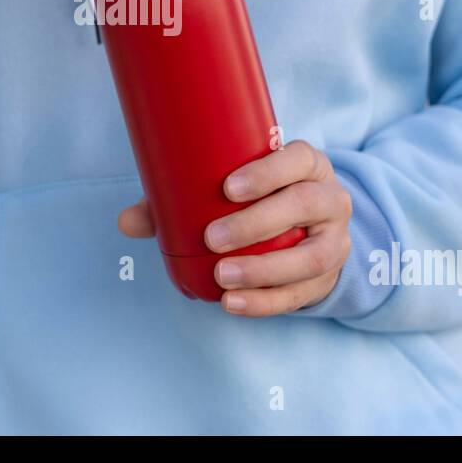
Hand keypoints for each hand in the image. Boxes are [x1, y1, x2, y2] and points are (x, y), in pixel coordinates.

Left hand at [118, 141, 352, 316]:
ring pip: (310, 256)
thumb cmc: (259, 197)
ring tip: (222, 278)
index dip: (266, 172)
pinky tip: (233, 303)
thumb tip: (126, 221)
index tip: (227, 188)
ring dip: (263, 270)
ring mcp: (334, 239)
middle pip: (304, 206)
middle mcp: (330, 197)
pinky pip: (302, 293)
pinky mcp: (328, 276)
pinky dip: (265, 302)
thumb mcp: (233, 188)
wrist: (309, 226)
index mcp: (307, 165)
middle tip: (212, 238)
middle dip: (256, 224)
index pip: (297, 159)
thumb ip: (179, 198)